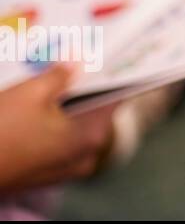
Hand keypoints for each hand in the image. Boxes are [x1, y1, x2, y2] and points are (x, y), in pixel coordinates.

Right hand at [0, 65, 115, 192]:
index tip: (113, 52)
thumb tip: (77, 61)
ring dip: (63, 101)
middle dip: (83, 84)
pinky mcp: (43, 172)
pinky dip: (49, 119)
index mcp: (91, 136)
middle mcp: (84, 155)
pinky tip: (34, 100)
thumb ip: (61, 74)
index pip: (115, 96)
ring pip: (72, 123)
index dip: (112, 72)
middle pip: (92, 109)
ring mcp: (64, 167)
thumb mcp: (31, 93)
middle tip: (74, 56)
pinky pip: (55, 138)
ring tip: (51, 73)